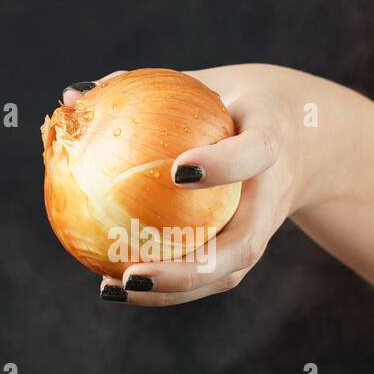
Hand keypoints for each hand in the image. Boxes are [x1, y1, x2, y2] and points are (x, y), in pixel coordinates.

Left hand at [62, 64, 317, 306]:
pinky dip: (163, 288)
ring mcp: (263, 230)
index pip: (253, 154)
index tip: (178, 171)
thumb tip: (70, 97)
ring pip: (223, 274)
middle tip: (133, 271)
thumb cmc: (236, 103)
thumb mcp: (204, 83)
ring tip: (113, 288)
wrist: (304, 138)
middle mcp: (272, 196)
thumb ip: (144, 86)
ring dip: (170, 290)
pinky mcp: (247, 251)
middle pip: (242, 246)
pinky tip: (111, 285)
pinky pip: (206, 277)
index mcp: (272, 142)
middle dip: (190, 268)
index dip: (222, 167)